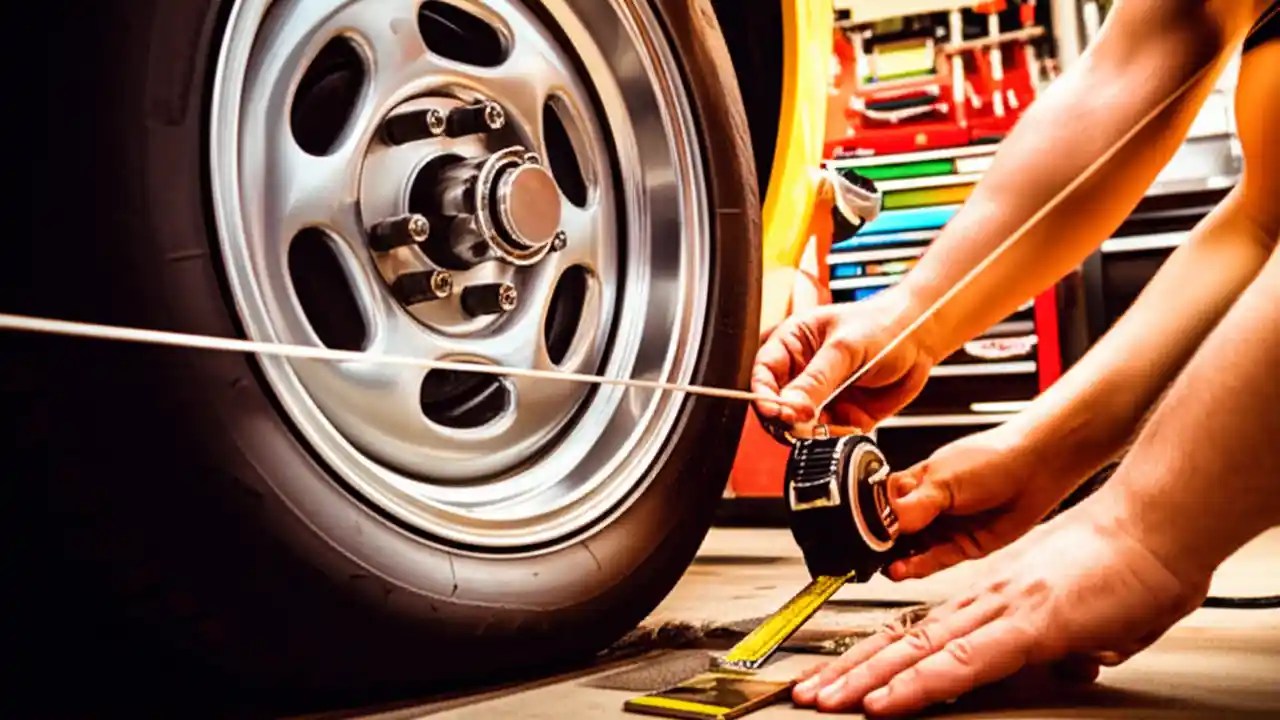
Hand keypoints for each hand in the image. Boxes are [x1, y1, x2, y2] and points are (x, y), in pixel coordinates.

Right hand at [752, 288, 936, 429]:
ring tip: (831, 423)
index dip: (764, 394)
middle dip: (787, 417)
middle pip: (776, 405)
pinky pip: (827, 436)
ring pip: (799, 426)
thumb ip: (816, 380)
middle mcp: (801, 373)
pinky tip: (849, 425)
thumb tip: (791, 407)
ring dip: (812, 431)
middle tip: (801, 421)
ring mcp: (820, 397)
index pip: (763, 373)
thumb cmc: (883, 325)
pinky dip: (835, 437)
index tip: (775, 410)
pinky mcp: (840, 417)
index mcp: (791, 344)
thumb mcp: (845, 348)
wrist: (921, 338)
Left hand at [792, 504, 1209, 715]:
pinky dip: (918, 684)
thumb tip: (1070, 660)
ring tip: (824, 700)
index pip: (920, 632)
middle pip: (902, 641)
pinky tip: (886, 701)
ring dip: (865, 679)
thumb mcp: (1088, 617)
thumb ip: (1068, 640)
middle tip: (808, 692)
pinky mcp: (1026, 625)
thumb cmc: (1131, 565)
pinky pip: (960, 661)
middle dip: (850, 671)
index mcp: (993, 597)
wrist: (1157, 527)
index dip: (877, 656)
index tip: (843, 675)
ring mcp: (1000, 609)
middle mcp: (984, 599)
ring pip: (916, 651)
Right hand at [883, 423, 1088, 580]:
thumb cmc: (991, 460)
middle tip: (865, 555)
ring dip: (895, 559)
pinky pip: (933, 561)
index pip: (877, 506)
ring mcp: (941, 528)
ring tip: (883, 565)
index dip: (865, 521)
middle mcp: (923, 507)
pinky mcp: (960, 547)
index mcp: (911, 484)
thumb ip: (911, 506)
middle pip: (890, 532)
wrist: (1035, 469)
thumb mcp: (943, 480)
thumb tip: (882, 525)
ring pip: (910, 550)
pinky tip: (900, 569)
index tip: (855, 535)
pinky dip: (915, 567)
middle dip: (878, 544)